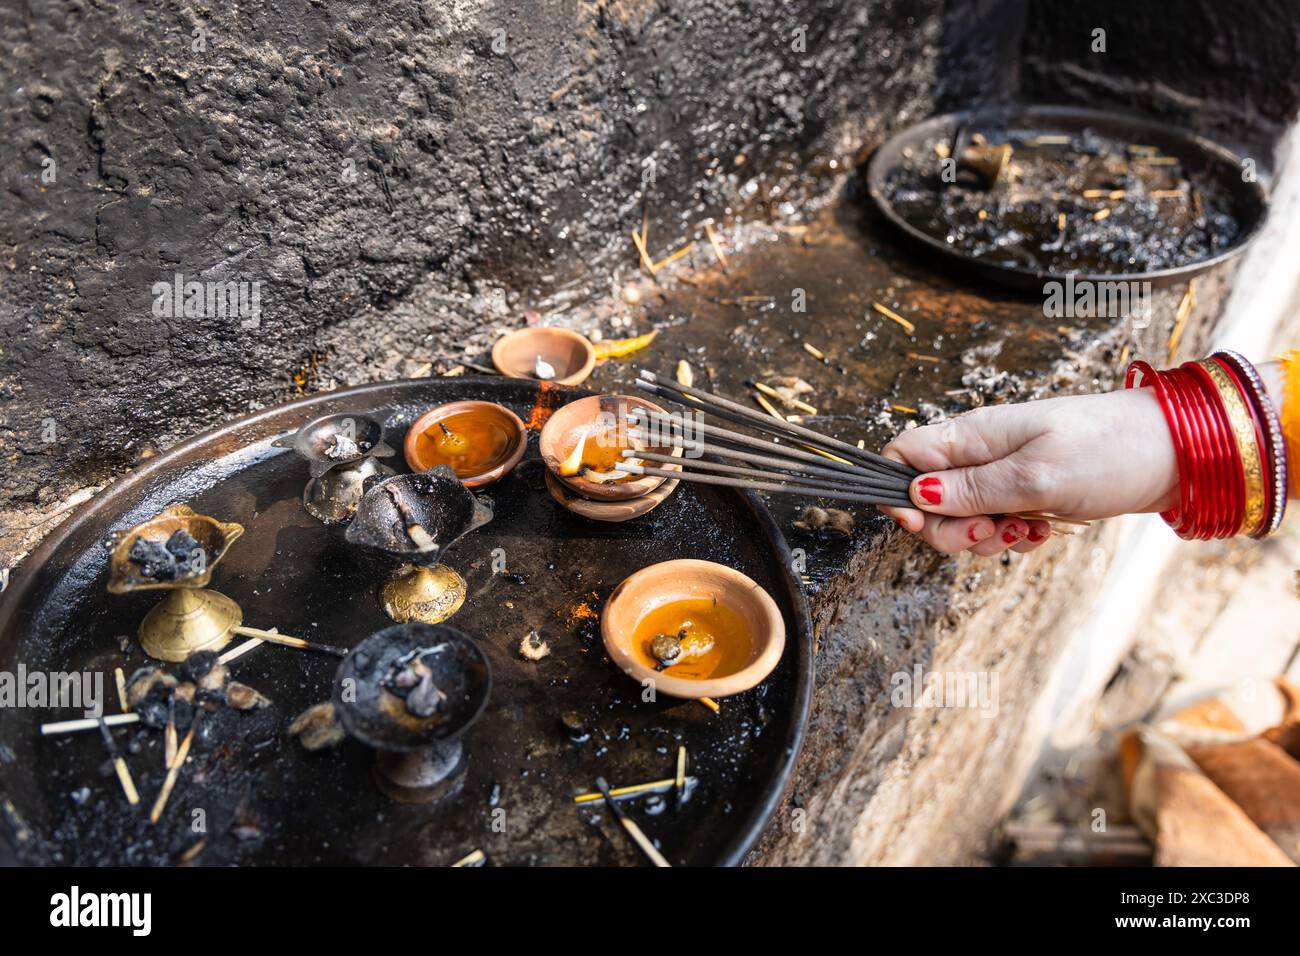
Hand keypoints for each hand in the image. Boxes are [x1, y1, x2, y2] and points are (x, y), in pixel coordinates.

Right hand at [880, 388, 1178, 556]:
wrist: (1173, 453)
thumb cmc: (1108, 451)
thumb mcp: (1034, 476)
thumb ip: (972, 490)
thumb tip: (916, 496)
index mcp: (971, 436)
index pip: (901, 455)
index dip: (897, 492)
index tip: (921, 521)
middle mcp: (979, 453)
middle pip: (928, 500)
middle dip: (952, 528)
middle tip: (993, 530)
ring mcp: (1002, 473)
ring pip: (962, 518)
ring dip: (987, 537)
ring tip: (1029, 531)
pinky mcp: (1026, 492)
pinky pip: (997, 523)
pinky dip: (1014, 536)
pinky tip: (1043, 532)